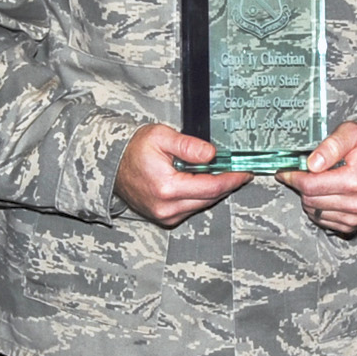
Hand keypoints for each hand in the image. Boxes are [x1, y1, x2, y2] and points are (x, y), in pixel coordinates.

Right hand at [116, 124, 248, 226]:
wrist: (112, 165)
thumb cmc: (134, 149)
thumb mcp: (161, 136)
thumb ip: (188, 145)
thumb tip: (212, 154)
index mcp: (167, 187)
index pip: (211, 187)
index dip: (232, 179)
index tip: (245, 172)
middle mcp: (166, 207)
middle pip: (210, 198)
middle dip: (226, 184)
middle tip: (236, 170)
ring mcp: (165, 216)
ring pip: (202, 204)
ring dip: (213, 190)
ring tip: (217, 172)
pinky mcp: (164, 218)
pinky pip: (191, 208)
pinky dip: (200, 195)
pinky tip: (199, 182)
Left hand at [284, 120, 356, 236]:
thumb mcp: (350, 133)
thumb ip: (331, 145)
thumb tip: (312, 164)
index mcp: (355, 180)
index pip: (310, 185)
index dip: (293, 177)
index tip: (285, 171)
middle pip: (309, 200)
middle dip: (301, 185)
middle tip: (302, 173)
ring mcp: (355, 216)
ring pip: (313, 212)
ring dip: (309, 197)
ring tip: (317, 182)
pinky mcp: (352, 225)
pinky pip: (321, 220)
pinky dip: (317, 208)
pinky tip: (324, 194)